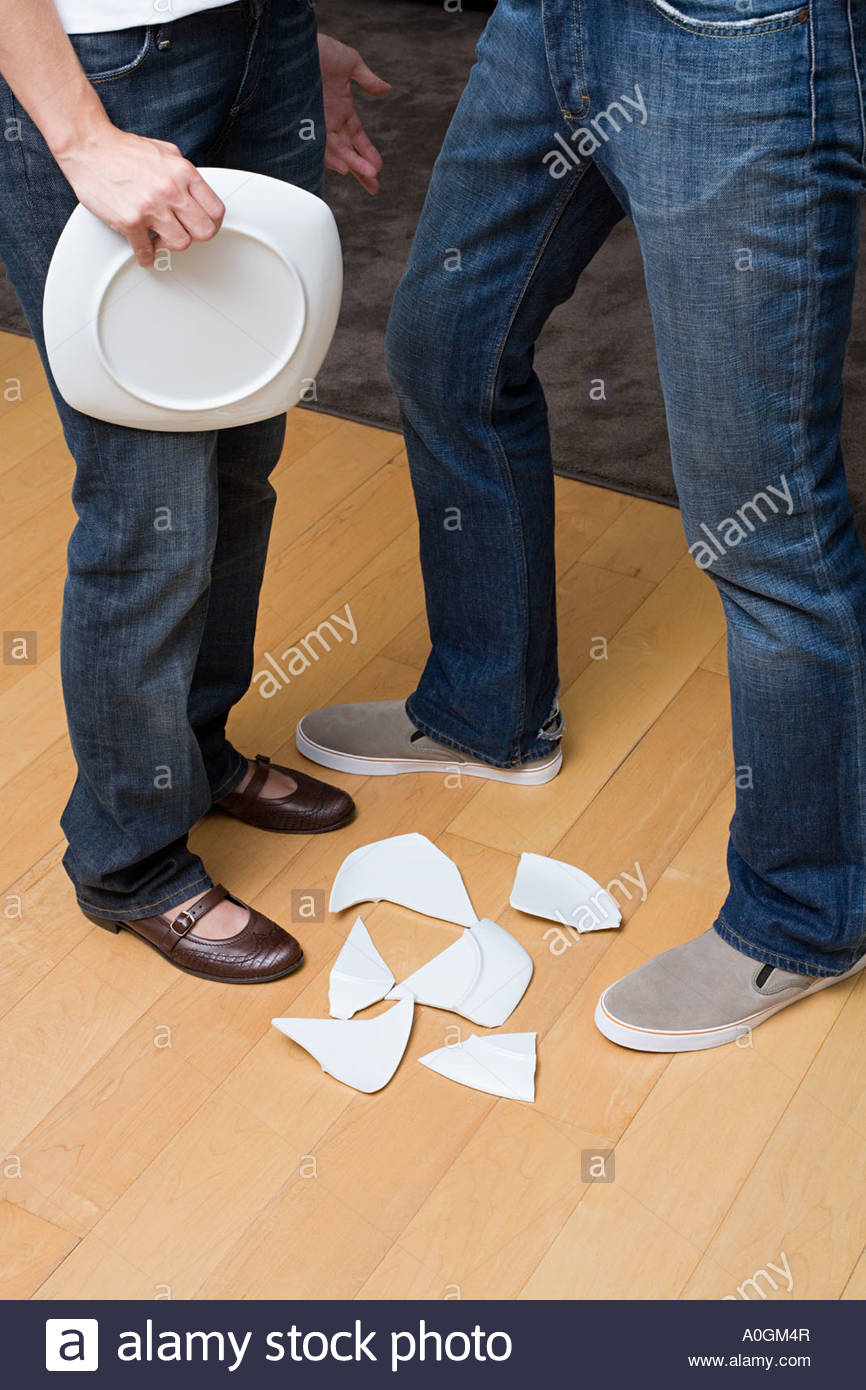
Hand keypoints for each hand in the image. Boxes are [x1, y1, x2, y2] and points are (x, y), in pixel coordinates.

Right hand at [54, 123, 224, 266]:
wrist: (88, 146)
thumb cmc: (123, 150)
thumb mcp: (166, 153)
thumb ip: (184, 175)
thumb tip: (195, 195)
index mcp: (183, 173)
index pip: (215, 210)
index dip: (212, 222)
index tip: (205, 225)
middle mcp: (170, 190)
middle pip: (204, 232)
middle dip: (196, 235)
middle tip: (186, 234)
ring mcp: (151, 207)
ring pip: (180, 244)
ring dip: (171, 245)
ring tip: (162, 238)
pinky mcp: (130, 221)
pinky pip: (146, 251)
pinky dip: (146, 255)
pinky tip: (145, 251)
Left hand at [317, 33, 390, 194]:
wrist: (290, 43)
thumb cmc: (318, 48)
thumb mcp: (349, 62)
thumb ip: (368, 79)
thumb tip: (386, 90)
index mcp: (341, 109)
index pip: (357, 138)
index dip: (368, 152)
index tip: (378, 167)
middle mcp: (328, 120)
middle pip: (348, 151)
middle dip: (362, 169)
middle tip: (374, 186)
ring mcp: (314, 123)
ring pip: (336, 152)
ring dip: (352, 165)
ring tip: (366, 176)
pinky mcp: (301, 123)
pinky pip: (317, 145)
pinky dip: (330, 157)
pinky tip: (342, 167)